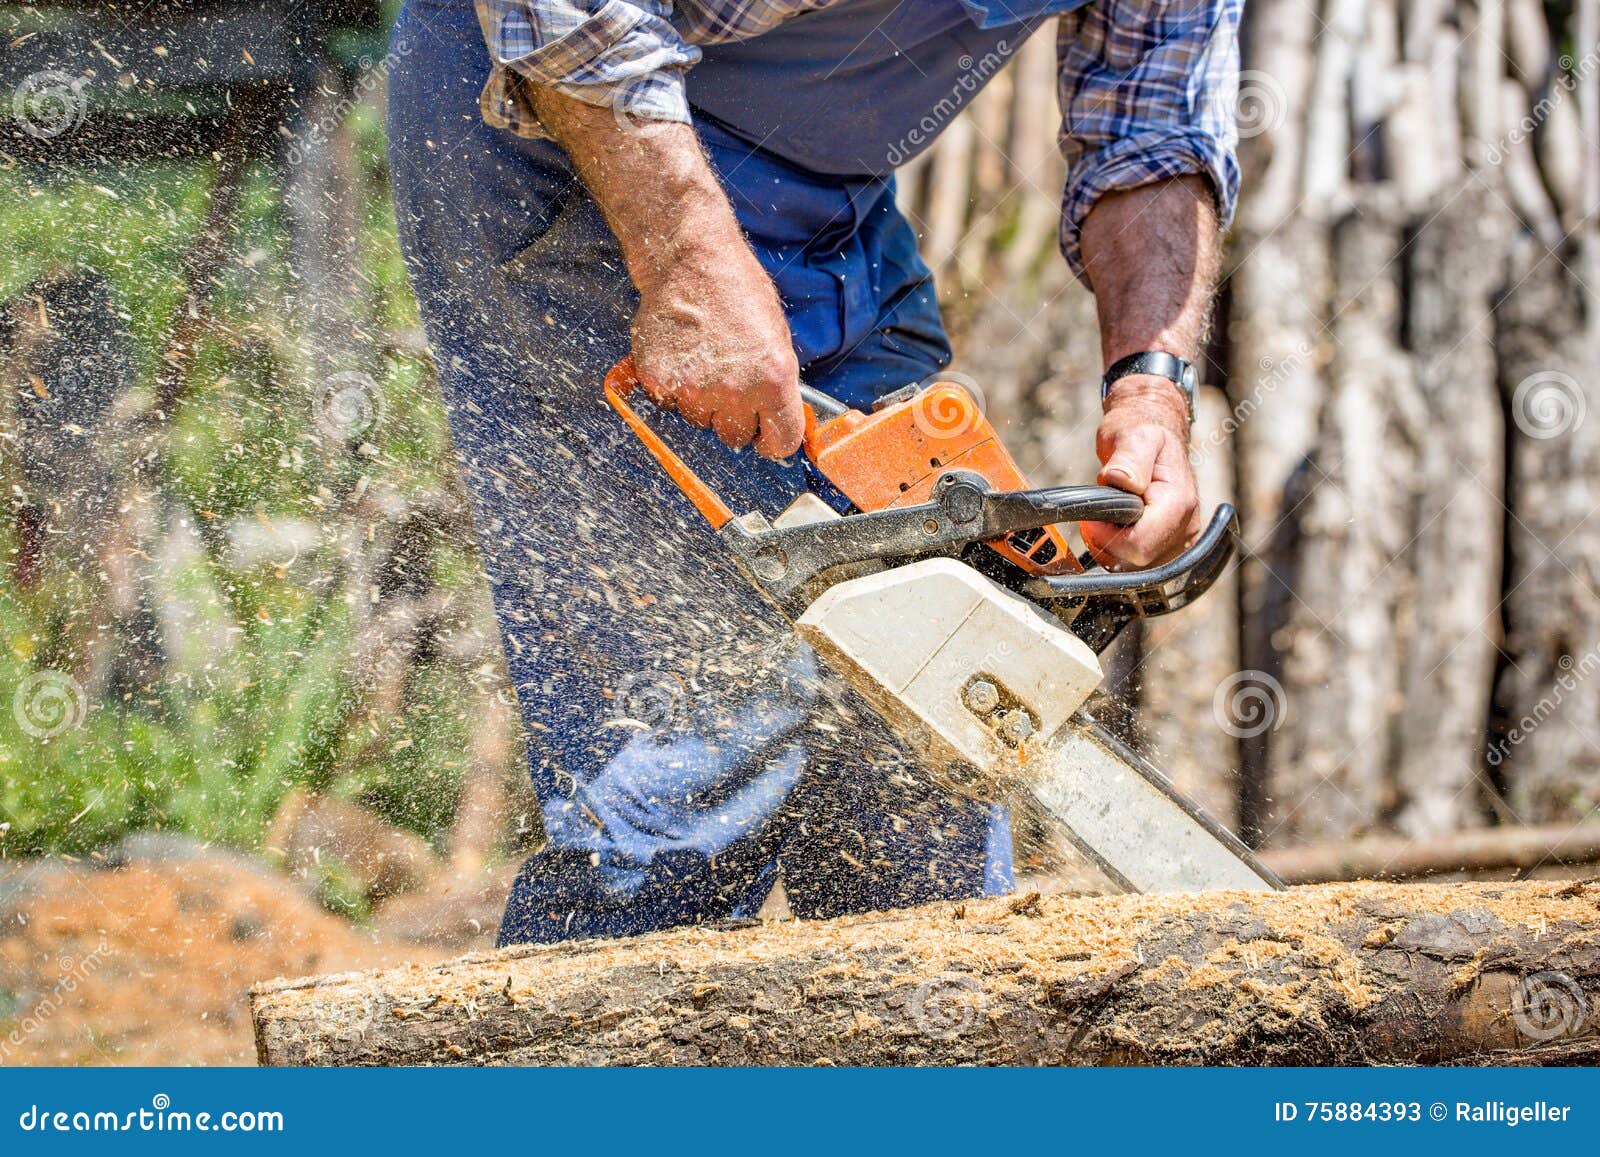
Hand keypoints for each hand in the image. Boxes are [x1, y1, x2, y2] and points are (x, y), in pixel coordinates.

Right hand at [631, 243, 804, 459]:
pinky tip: (681, 355)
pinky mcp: (660, 382)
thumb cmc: (737, 291)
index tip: (766, 435)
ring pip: (699, 421)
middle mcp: (736, 391)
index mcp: (774, 380)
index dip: (773, 440)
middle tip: (728, 381)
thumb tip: (779, 417)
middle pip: (734, 437)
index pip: (781, 442)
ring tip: (702, 359)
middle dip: (733, 417)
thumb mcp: (777, 337)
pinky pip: (669, 403)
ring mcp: (694, 389)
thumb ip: (778, 383)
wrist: (690, 261)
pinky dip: (672, 387)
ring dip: (701, 401)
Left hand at [1080, 375, 1200, 567]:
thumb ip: (1129, 458)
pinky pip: (1139, 566)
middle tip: (1098, 514)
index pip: (1139, 546)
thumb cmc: (1141, 432)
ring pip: (1135, 569)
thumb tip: (1122, 481)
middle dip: (1107, 542)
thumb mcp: (1133, 436)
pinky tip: (1114, 528)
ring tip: (1108, 517)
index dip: (1107, 536)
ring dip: (1111, 548)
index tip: (1093, 516)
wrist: (1155, 434)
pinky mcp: (1170, 547)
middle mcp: (1186, 526)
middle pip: (1136, 563)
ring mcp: (1181, 540)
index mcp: (1178, 502)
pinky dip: (1119, 552)